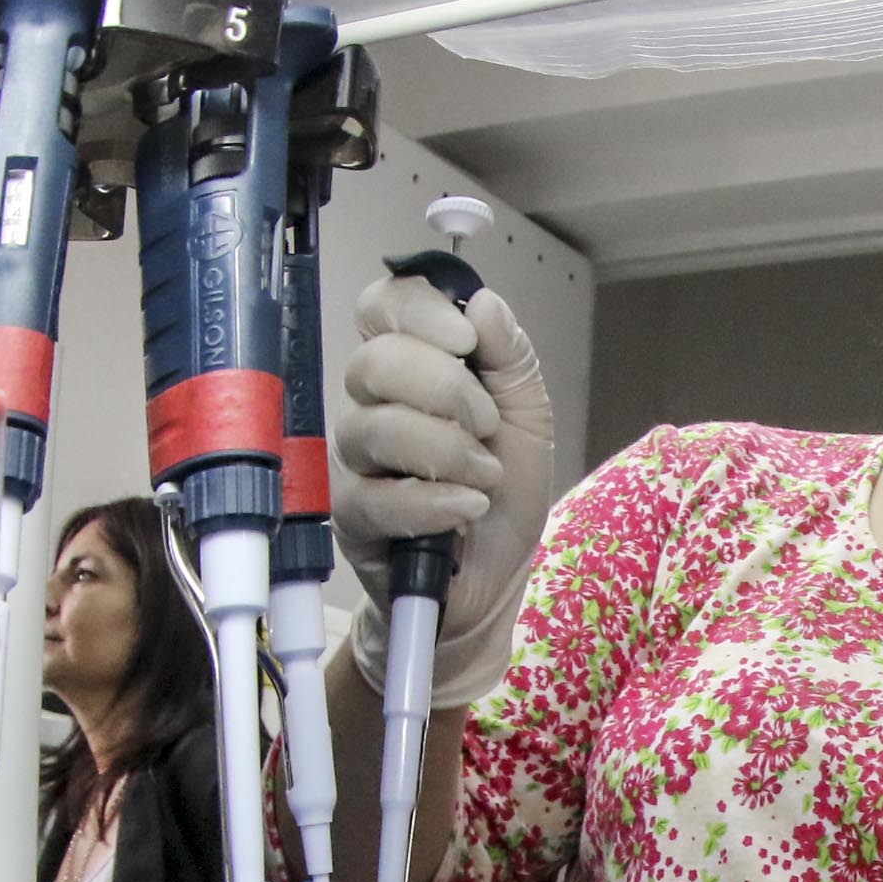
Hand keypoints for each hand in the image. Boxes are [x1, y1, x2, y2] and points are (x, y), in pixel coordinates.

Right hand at [329, 276, 555, 709]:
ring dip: (447, 452)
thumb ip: (510, 357)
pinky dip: (434, 502)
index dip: (418, 311)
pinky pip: (377, 496)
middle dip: (447, 390)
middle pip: (375, 362)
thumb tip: (484, 301)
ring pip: (376, 428)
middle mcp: (373, 404)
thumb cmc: (504, 494)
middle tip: (487, 426)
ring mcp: (357, 460)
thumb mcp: (529, 418)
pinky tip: (467, 511)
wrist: (497, 580)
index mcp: (412, 365)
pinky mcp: (352, 516)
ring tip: (486, 479)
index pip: (382, 305)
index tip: (466, 339)